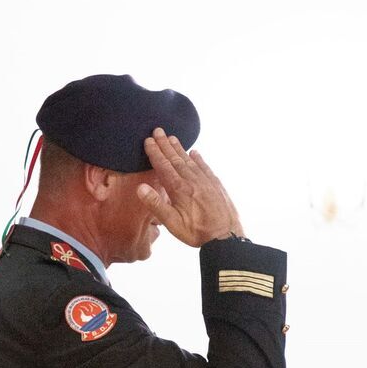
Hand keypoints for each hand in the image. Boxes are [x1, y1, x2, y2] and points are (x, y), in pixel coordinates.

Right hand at [137, 128, 243, 247]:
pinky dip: (199, 159)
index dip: (155, 153)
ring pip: (190, 160)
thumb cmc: (197, 233)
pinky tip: (195, 152)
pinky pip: (205, 167)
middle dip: (165, 144)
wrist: (226, 237)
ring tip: (172, 137)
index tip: (148, 141)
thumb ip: (156, 205)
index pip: (164, 166)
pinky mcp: (216, 185)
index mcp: (179, 189)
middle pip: (176, 159)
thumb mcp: (172, 224)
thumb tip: (140, 188)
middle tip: (158, 130)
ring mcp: (206, 181)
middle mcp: (192, 181)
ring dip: (180, 149)